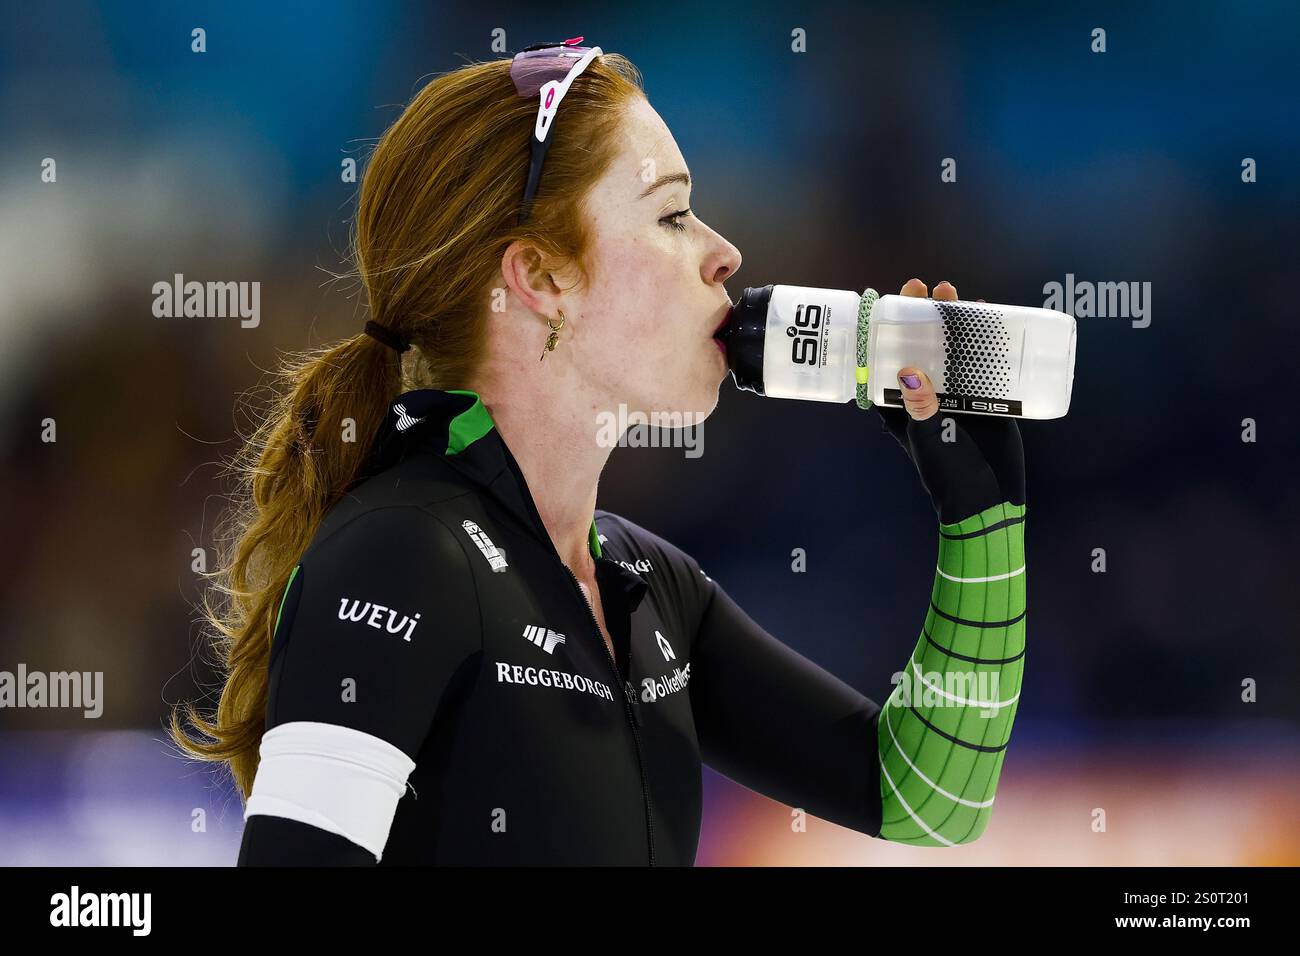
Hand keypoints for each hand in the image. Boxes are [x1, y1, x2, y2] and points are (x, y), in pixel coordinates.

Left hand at [873, 278, 1025, 523]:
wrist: (988, 501)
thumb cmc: (947, 474)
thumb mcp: (927, 439)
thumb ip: (919, 407)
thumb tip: (909, 370)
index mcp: (905, 402)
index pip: (894, 356)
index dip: (894, 327)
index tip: (899, 298)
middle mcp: (930, 393)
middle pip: (927, 345)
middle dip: (928, 316)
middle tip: (933, 288)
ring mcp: (960, 393)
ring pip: (957, 350)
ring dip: (958, 323)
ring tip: (961, 295)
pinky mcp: (991, 398)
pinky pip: (987, 365)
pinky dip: (989, 343)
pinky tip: (995, 320)